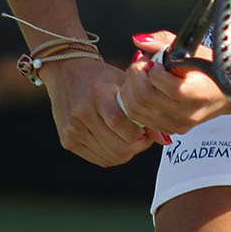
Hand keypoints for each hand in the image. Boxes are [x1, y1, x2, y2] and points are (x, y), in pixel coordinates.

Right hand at [39, 56, 164, 166]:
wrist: (65, 72)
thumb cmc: (99, 77)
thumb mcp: (124, 82)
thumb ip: (144, 107)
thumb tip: (164, 139)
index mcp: (97, 93)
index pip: (120, 123)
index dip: (138, 132)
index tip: (145, 129)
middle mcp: (81, 112)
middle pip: (117, 146)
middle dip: (136, 146)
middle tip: (141, 137)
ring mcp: (72, 129)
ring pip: (110, 157)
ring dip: (126, 152)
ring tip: (129, 138)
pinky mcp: (67, 140)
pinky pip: (99, 159)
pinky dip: (112, 155)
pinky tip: (115, 141)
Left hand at [118, 30, 230, 136]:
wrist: (226, 95)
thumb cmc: (212, 70)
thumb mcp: (193, 49)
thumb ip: (164, 42)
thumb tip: (140, 41)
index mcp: (197, 92)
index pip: (160, 82)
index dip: (151, 67)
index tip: (154, 60)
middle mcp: (186, 112)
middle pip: (142, 97)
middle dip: (135, 76)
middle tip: (142, 66)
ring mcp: (177, 124)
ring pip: (135, 110)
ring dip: (130, 89)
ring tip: (140, 77)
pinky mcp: (169, 130)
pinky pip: (138, 118)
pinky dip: (133, 102)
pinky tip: (141, 90)